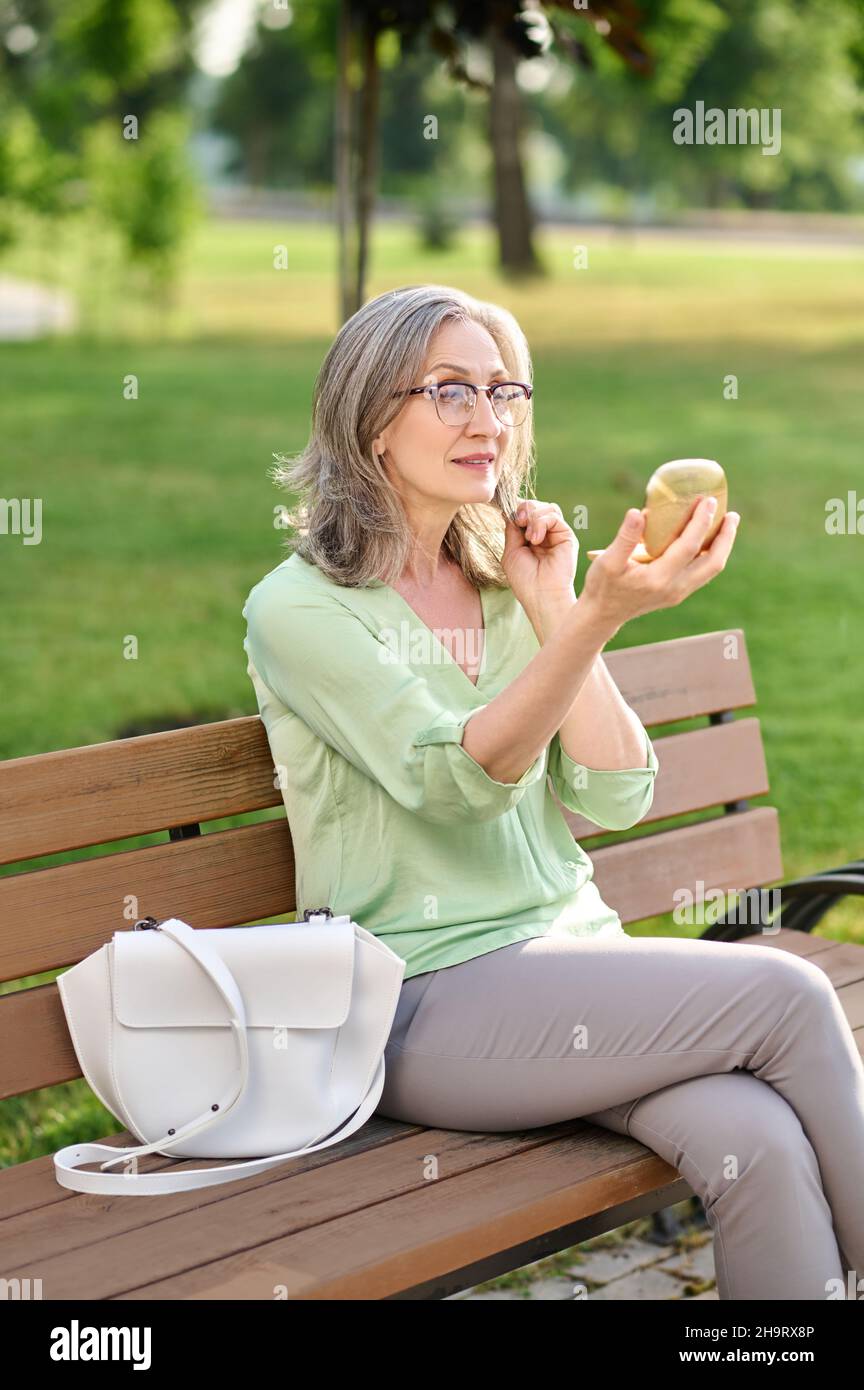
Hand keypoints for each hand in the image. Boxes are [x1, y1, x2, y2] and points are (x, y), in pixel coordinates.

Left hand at [501, 498, 578, 616]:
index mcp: (530, 539)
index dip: (517, 509)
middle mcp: (545, 535)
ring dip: (533, 516)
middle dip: (524, 509)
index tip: (510, 517)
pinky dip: (540, 523)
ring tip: (528, 536)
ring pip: (547, 507)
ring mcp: (557, 535)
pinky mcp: (567, 536)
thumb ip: (512, 530)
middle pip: (537, 506)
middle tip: (519, 522)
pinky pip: (554, 515)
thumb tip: (509, 511)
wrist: (541, 595)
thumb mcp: (511, 551)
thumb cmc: (525, 579)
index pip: (526, 513)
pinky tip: (535, 539)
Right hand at [580, 496, 740, 634]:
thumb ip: (625, 537)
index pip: (688, 547)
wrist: (602, 615)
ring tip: (728, 523)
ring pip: (711, 569)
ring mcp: (678, 593)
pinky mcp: (678, 593)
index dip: (701, 522)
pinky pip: (703, 572)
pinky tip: (709, 539)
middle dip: (725, 536)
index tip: (707, 500)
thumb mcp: (607, 561)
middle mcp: (674, 588)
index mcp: (658, 579)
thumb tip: (639, 512)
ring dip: (723, 545)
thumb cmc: (602, 585)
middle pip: (712, 562)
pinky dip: (712, 553)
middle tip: (731, 514)